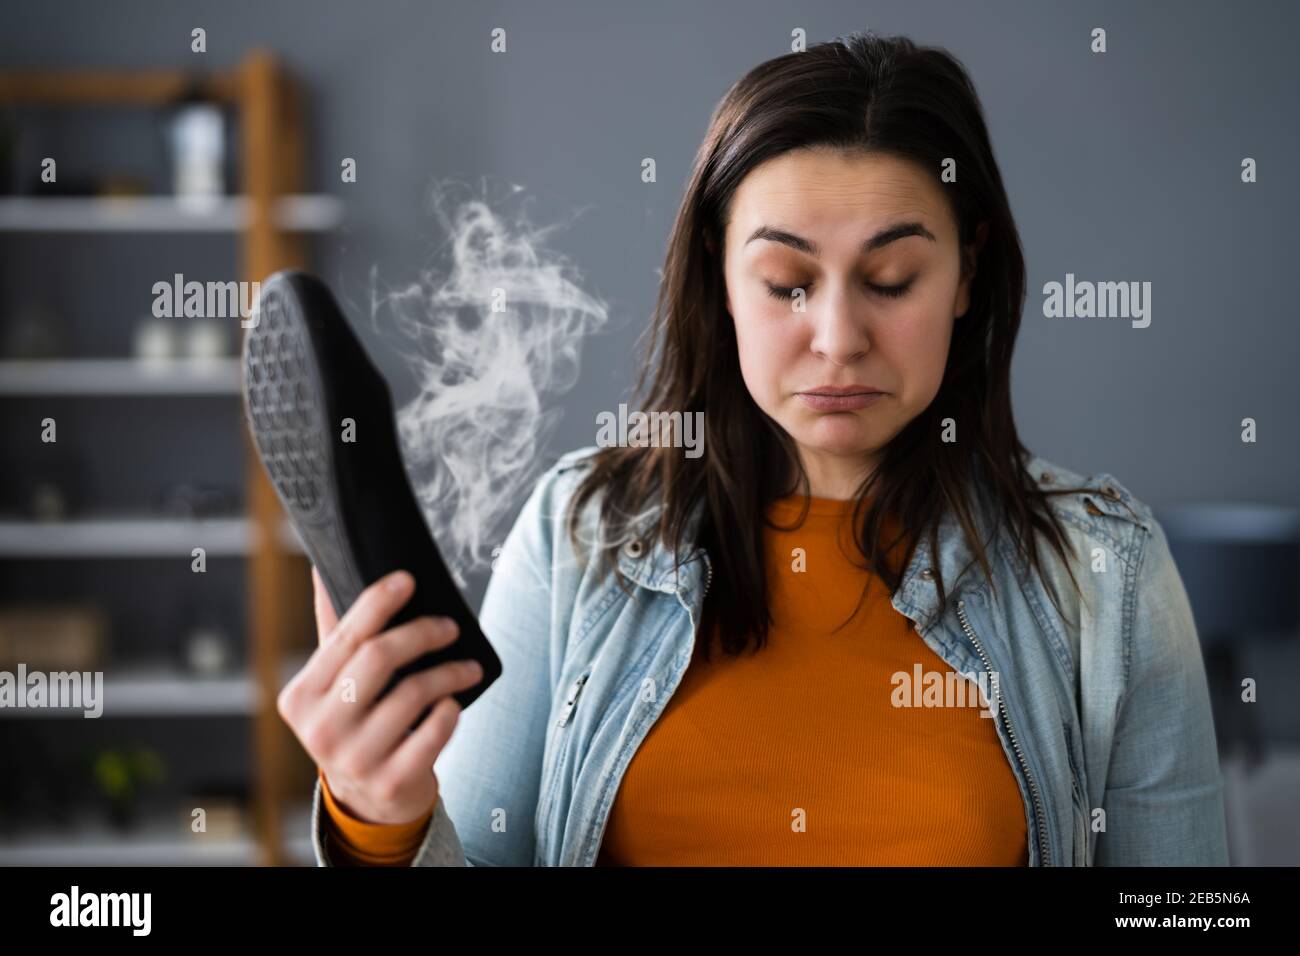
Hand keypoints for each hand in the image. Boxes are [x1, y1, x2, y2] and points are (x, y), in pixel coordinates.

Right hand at [277, 566, 483, 824]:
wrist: (367, 799)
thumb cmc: (355, 722)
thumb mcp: (333, 682)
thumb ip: (332, 629)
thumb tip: (322, 568)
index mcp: (301, 696)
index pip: (346, 636)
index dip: (379, 601)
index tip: (409, 579)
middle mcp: (320, 729)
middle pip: (379, 657)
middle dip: (422, 632)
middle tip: (449, 626)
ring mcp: (355, 759)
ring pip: (413, 693)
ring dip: (449, 672)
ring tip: (467, 666)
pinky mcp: (390, 782)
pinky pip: (433, 732)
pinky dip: (449, 711)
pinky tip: (454, 703)